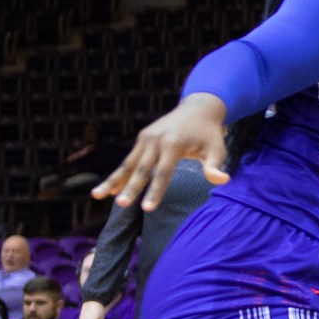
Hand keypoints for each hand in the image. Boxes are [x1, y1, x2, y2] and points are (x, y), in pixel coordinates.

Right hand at [94, 93, 229, 209]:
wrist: (198, 108)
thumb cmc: (210, 134)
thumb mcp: (217, 149)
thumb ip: (216, 166)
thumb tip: (222, 181)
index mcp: (173, 144)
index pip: (163, 173)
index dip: (156, 192)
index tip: (147, 209)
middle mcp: (156, 140)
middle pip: (141, 169)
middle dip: (130, 188)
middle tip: (121, 205)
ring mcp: (146, 138)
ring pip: (128, 164)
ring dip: (113, 181)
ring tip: (96, 196)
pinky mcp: (142, 139)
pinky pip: (129, 160)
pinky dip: (119, 174)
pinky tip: (108, 189)